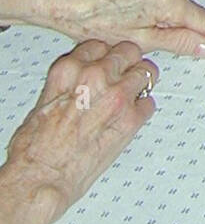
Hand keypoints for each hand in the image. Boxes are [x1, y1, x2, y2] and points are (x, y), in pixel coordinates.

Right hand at [3, 40, 156, 223]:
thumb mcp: (44, 102)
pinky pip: (150, 103)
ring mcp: (116, 97)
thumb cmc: (34, 150)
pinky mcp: (130, 120)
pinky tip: (132, 116)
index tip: (107, 61)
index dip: (105, 54)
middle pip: (128, 51)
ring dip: (141, 82)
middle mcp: (94, 78)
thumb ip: (68, 85)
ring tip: (135, 93)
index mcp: (68, 70)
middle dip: (128, 62)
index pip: (99, 45)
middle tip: (126, 74)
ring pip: (145, 71)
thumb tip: (80, 82)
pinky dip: (144, 109)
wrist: (40, 179)